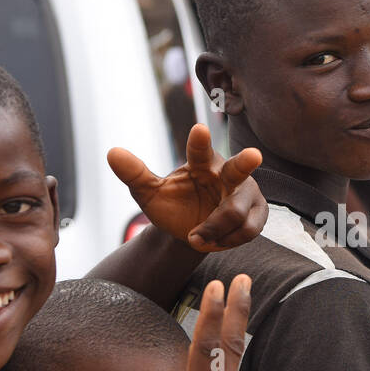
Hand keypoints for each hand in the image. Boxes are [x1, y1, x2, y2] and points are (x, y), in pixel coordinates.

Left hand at [108, 123, 265, 251]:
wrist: (190, 233)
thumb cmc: (174, 206)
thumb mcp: (149, 194)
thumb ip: (135, 174)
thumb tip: (111, 152)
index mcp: (201, 164)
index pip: (199, 151)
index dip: (199, 142)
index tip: (198, 129)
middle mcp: (227, 174)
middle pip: (238, 169)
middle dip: (246, 162)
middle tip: (254, 155)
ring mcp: (247, 193)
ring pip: (235, 213)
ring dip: (212, 230)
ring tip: (195, 237)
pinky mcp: (258, 213)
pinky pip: (247, 230)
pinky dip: (226, 240)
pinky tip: (216, 240)